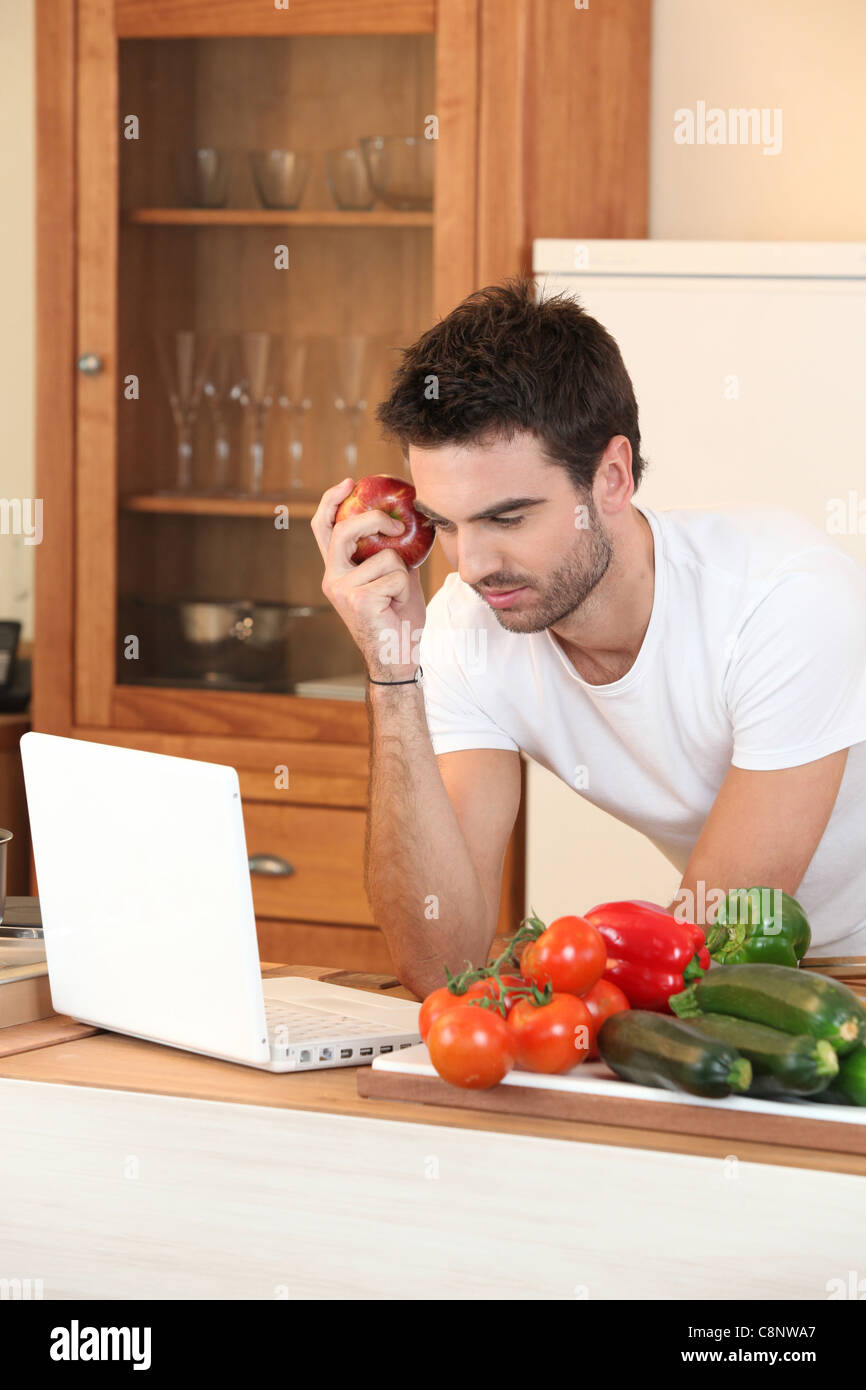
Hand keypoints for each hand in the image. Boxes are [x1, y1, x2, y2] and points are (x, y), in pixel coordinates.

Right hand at [311, 477, 427, 680]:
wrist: (398, 658)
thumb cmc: (399, 619)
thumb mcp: (396, 578)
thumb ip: (392, 553)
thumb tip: (408, 523)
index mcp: (337, 571)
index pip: (324, 529)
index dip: (331, 502)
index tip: (349, 483)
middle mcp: (332, 578)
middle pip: (345, 530)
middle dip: (374, 519)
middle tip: (396, 525)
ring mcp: (342, 590)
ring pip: (386, 557)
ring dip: (403, 575)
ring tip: (397, 598)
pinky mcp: (358, 600)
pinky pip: (396, 575)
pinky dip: (406, 590)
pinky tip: (397, 608)